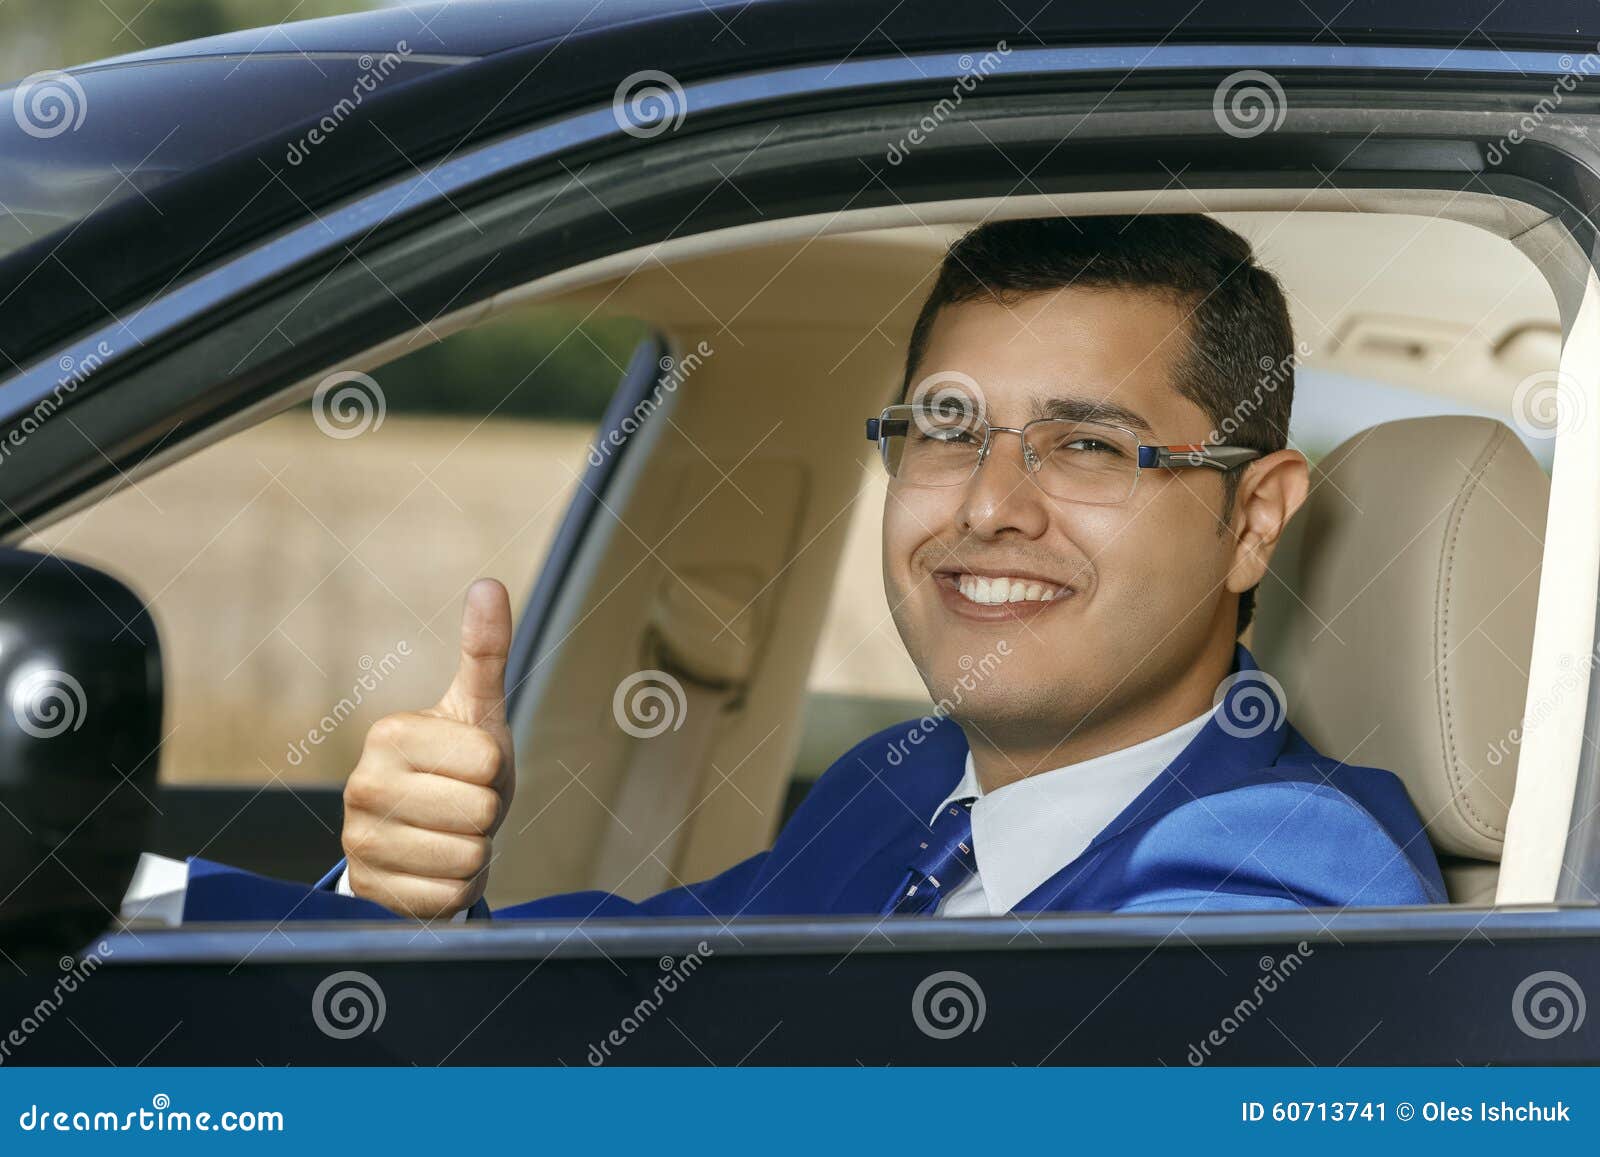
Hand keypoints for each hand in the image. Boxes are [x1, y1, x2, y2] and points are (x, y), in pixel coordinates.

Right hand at [341, 579, 514, 918]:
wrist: (421, 834)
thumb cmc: (457, 765)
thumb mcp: (477, 709)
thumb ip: (486, 650)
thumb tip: (489, 585)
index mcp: (389, 735)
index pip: (490, 762)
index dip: (496, 769)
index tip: (470, 767)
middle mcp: (362, 786)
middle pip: (481, 812)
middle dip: (486, 812)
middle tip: (462, 802)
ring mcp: (360, 843)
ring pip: (468, 857)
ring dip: (475, 851)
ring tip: (450, 833)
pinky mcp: (369, 893)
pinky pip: (449, 897)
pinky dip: (457, 887)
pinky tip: (436, 866)